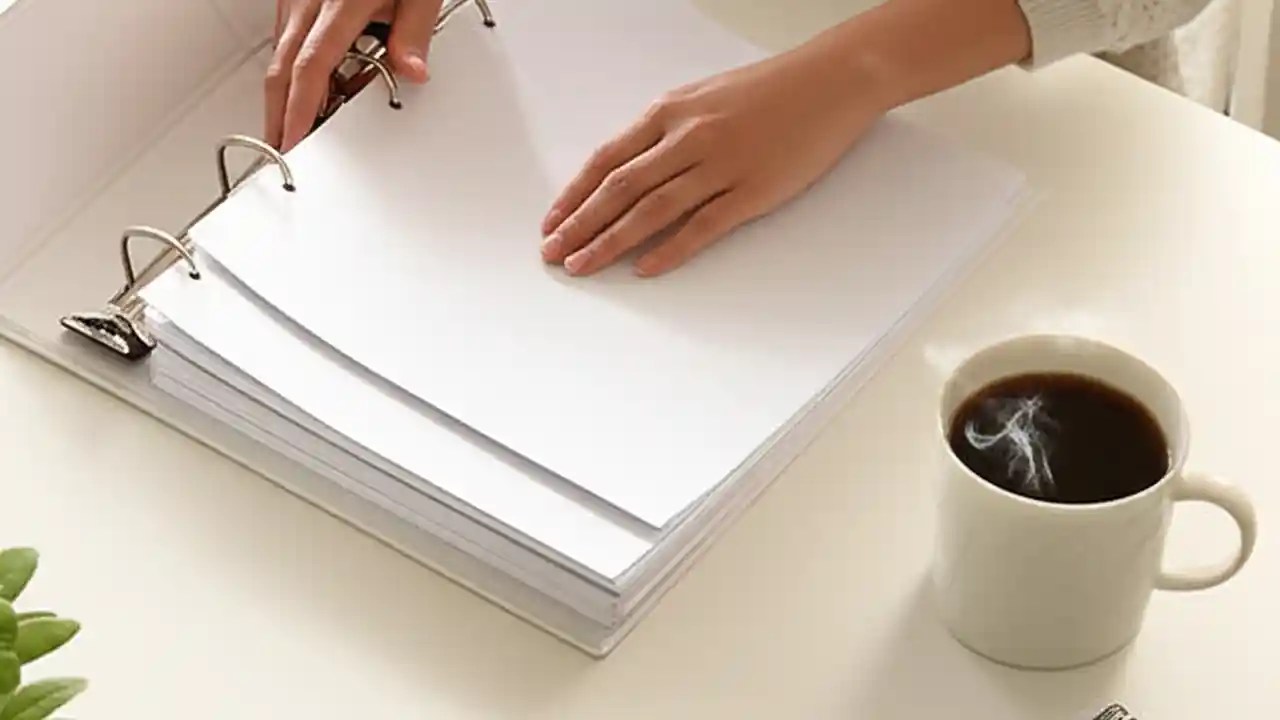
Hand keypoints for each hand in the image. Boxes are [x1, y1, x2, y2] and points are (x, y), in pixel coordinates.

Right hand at [268, 0, 443, 150]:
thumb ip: (415, 30)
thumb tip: (413, 71)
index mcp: (341, 1)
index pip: (312, 66)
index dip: (300, 108)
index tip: (294, 139)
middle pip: (284, 65)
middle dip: (279, 112)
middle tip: (282, 147)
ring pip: (282, 50)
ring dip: (284, 91)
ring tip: (293, 126)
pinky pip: (287, 34)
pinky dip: (292, 65)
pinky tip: (306, 84)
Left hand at [539, 41, 889, 276]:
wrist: (831, 81)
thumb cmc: (769, 89)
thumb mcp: (703, 97)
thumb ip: (665, 131)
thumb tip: (628, 168)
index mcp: (670, 113)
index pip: (606, 160)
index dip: (573, 195)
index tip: (551, 222)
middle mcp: (687, 137)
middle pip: (619, 189)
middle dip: (580, 226)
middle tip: (553, 255)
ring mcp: (720, 164)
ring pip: (651, 209)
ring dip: (611, 242)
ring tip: (583, 266)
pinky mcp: (752, 190)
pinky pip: (702, 225)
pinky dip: (669, 249)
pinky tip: (644, 268)